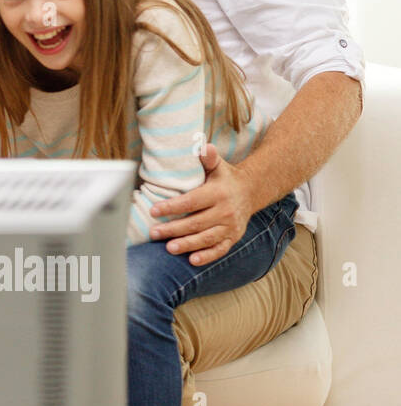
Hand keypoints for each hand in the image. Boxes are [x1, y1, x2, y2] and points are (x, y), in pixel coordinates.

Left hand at [148, 143, 252, 264]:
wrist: (250, 192)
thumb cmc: (224, 178)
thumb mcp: (218, 166)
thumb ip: (208, 158)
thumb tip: (203, 145)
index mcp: (218, 193)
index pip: (191, 202)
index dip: (172, 207)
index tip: (153, 210)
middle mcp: (225, 211)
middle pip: (196, 223)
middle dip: (173, 229)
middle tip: (154, 233)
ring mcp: (230, 226)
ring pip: (206, 238)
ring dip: (187, 244)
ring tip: (168, 247)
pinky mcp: (233, 238)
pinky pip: (220, 249)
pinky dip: (207, 256)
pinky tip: (192, 260)